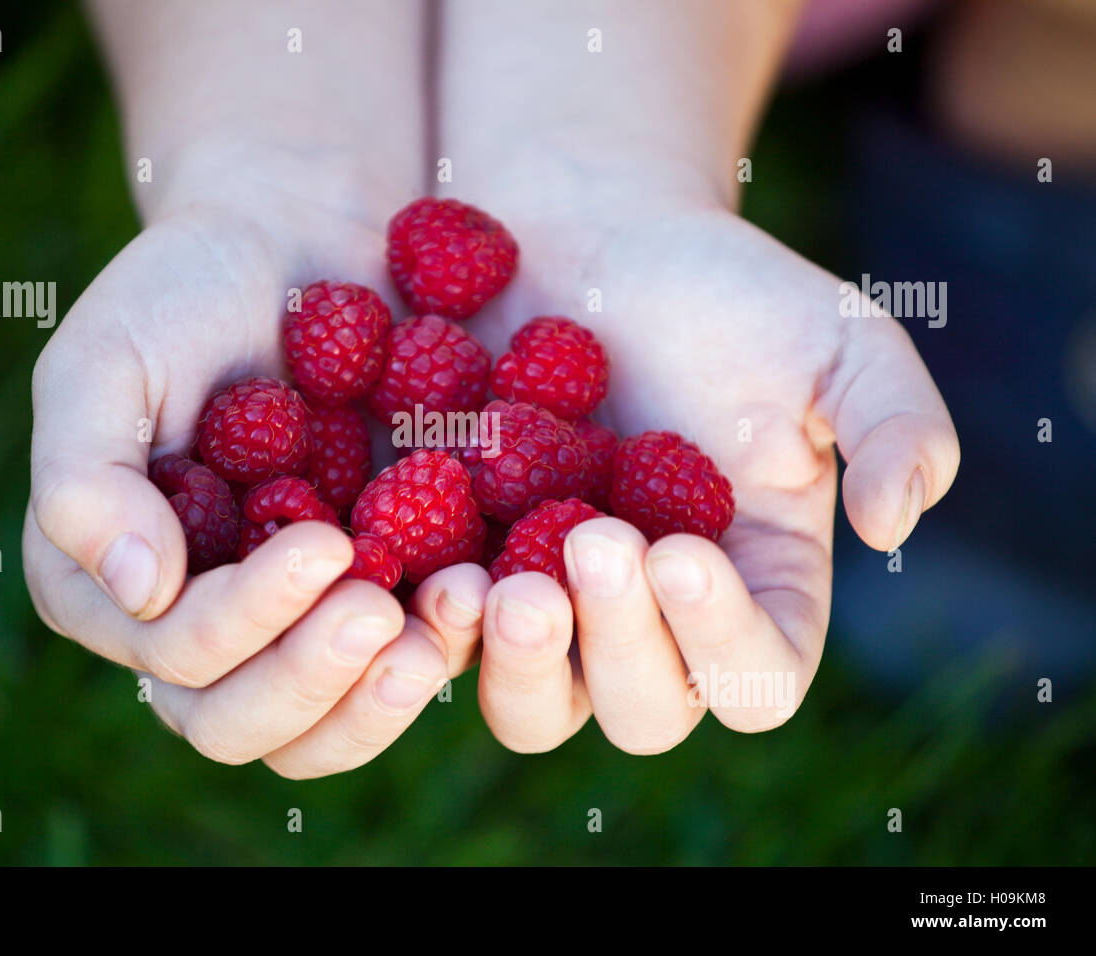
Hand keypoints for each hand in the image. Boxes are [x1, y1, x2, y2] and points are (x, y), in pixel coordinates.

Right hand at [23, 201, 489, 777]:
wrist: (296, 243)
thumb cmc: (185, 292)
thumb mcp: (107, 362)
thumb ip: (86, 478)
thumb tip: (139, 595)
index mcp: (115, 589)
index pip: (173, 656)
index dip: (243, 623)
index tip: (324, 545)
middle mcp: (200, 627)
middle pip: (242, 723)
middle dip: (313, 682)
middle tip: (381, 617)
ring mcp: (291, 624)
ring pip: (325, 724)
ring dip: (383, 696)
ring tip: (449, 618)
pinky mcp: (377, 597)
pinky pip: (402, 663)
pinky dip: (446, 648)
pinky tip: (489, 598)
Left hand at [464, 203, 959, 752]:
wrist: (588, 240)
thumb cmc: (724, 289)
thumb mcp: (838, 342)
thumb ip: (896, 428)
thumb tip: (893, 526)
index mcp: (753, 590)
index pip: (756, 676)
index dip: (722, 641)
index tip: (679, 548)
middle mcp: (651, 624)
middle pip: (643, 710)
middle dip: (617, 645)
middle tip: (590, 543)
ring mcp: (553, 608)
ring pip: (534, 709)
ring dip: (518, 666)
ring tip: (494, 582)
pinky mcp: (467, 572)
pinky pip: (445, 642)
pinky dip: (435, 625)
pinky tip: (422, 563)